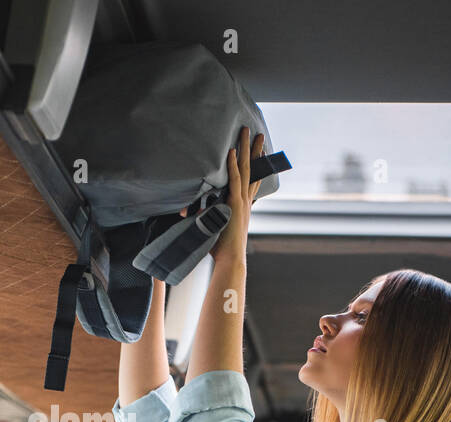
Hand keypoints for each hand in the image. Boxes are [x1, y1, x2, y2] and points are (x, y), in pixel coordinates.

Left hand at [210, 126, 264, 261]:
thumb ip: (206, 218)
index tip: (259, 151)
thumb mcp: (214, 229)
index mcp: (243, 206)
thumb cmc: (221, 249)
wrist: (230, 259)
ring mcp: (241, 201)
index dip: (256, 166)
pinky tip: (231, 151)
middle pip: (252, 170)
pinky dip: (232, 165)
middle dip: (254, 150)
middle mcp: (245, 201)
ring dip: (246, 149)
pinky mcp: (234, 203)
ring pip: (246, 169)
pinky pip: (233, 180)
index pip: (251, 182)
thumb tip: (191, 214)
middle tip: (257, 133)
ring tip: (247, 132)